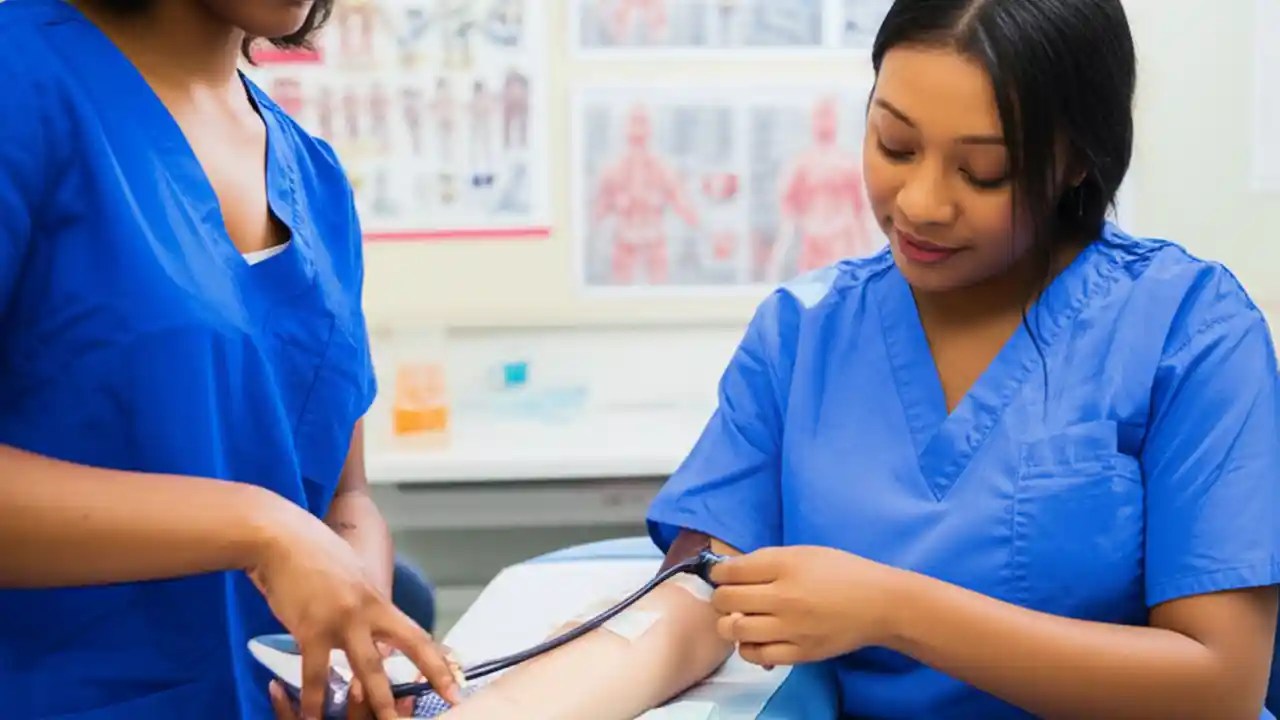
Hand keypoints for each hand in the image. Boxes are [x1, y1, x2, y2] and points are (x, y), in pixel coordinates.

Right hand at [248, 503, 460, 719]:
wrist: (281, 538)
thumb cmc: (313, 553)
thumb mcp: (351, 573)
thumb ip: (363, 602)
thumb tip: (369, 623)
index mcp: (379, 600)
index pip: (417, 635)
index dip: (437, 661)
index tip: (456, 682)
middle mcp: (368, 612)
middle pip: (405, 652)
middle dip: (427, 680)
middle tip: (442, 707)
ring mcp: (342, 621)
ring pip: (367, 672)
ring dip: (374, 703)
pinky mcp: (312, 630)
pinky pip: (317, 675)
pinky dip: (313, 700)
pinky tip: (311, 717)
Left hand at [708, 546, 903, 667]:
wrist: (880, 603)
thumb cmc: (843, 572)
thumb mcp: (804, 552)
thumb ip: (768, 560)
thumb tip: (732, 569)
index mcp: (785, 566)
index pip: (731, 570)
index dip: (718, 572)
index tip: (721, 574)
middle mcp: (784, 597)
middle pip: (726, 599)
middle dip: (719, 597)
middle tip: (727, 597)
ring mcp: (791, 628)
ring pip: (735, 630)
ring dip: (729, 624)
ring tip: (738, 619)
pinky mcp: (800, 653)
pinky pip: (757, 656)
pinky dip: (748, 648)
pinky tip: (754, 639)